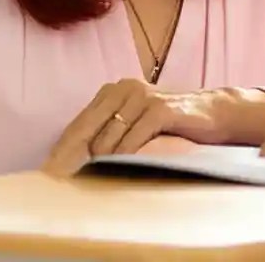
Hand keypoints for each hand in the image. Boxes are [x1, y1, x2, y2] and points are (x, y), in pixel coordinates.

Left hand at [42, 79, 264, 177]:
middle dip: (76, 154)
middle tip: (65, 177)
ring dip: (102, 156)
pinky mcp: (161, 108)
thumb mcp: (137, 119)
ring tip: (96, 174)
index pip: (81, 121)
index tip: (51, 170)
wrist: (212, 112)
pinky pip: (135, 134)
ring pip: (110, 132)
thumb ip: (111, 128)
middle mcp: (125, 88)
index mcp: (114, 90)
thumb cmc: (171, 120)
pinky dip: (126, 152)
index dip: (65, 146)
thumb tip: (79, 155)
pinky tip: (121, 165)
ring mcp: (143, 96)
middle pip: (89, 125)